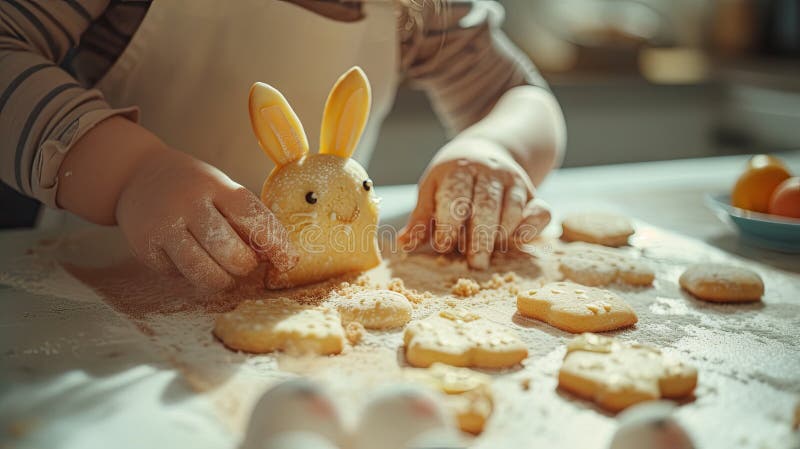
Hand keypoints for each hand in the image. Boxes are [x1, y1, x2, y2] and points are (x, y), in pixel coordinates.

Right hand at [116, 148, 297, 289]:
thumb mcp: (221, 190)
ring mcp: (165, 226)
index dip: (275, 243)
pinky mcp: (146, 248)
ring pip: (203, 271)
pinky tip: (190, 261)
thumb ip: (244, 219)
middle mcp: (190, 204)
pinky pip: (179, 275)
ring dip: (222, 280)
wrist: (138, 176)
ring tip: (224, 275)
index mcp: (217, 186)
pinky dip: (191, 277)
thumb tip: (272, 258)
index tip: (289, 261)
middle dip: (245, 266)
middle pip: (229, 251)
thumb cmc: (194, 189)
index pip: (253, 217)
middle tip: (245, 264)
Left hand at [398, 136, 549, 268]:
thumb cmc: (452, 179)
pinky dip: (531, 229)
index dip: (449, 222)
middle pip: (487, 205)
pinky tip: (517, 242)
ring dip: (502, 235)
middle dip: (480, 236)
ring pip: (513, 209)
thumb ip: (421, 218)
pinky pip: (541, 212)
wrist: (487, 150)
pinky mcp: (533, 194)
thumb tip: (404, 244)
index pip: (455, 195)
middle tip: (474, 264)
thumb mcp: (432, 190)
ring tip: (490, 256)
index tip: (442, 245)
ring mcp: (514, 181)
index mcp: (459, 168)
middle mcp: (490, 171)